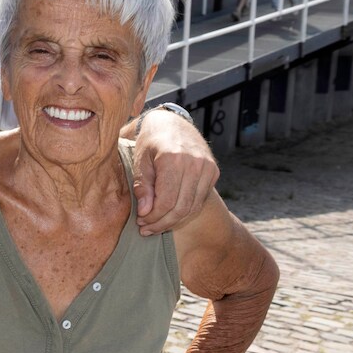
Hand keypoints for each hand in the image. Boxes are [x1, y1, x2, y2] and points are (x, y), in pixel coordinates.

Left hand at [132, 111, 218, 234]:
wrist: (172, 123)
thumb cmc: (150, 142)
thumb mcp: (139, 161)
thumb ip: (143, 186)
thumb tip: (146, 213)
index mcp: (173, 158)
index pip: (166, 201)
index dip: (153, 217)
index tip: (140, 222)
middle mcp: (195, 163)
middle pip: (181, 207)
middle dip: (162, 223)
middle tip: (146, 230)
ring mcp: (207, 168)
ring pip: (192, 208)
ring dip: (174, 222)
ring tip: (156, 227)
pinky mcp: (213, 172)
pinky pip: (200, 200)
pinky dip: (185, 212)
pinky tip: (169, 216)